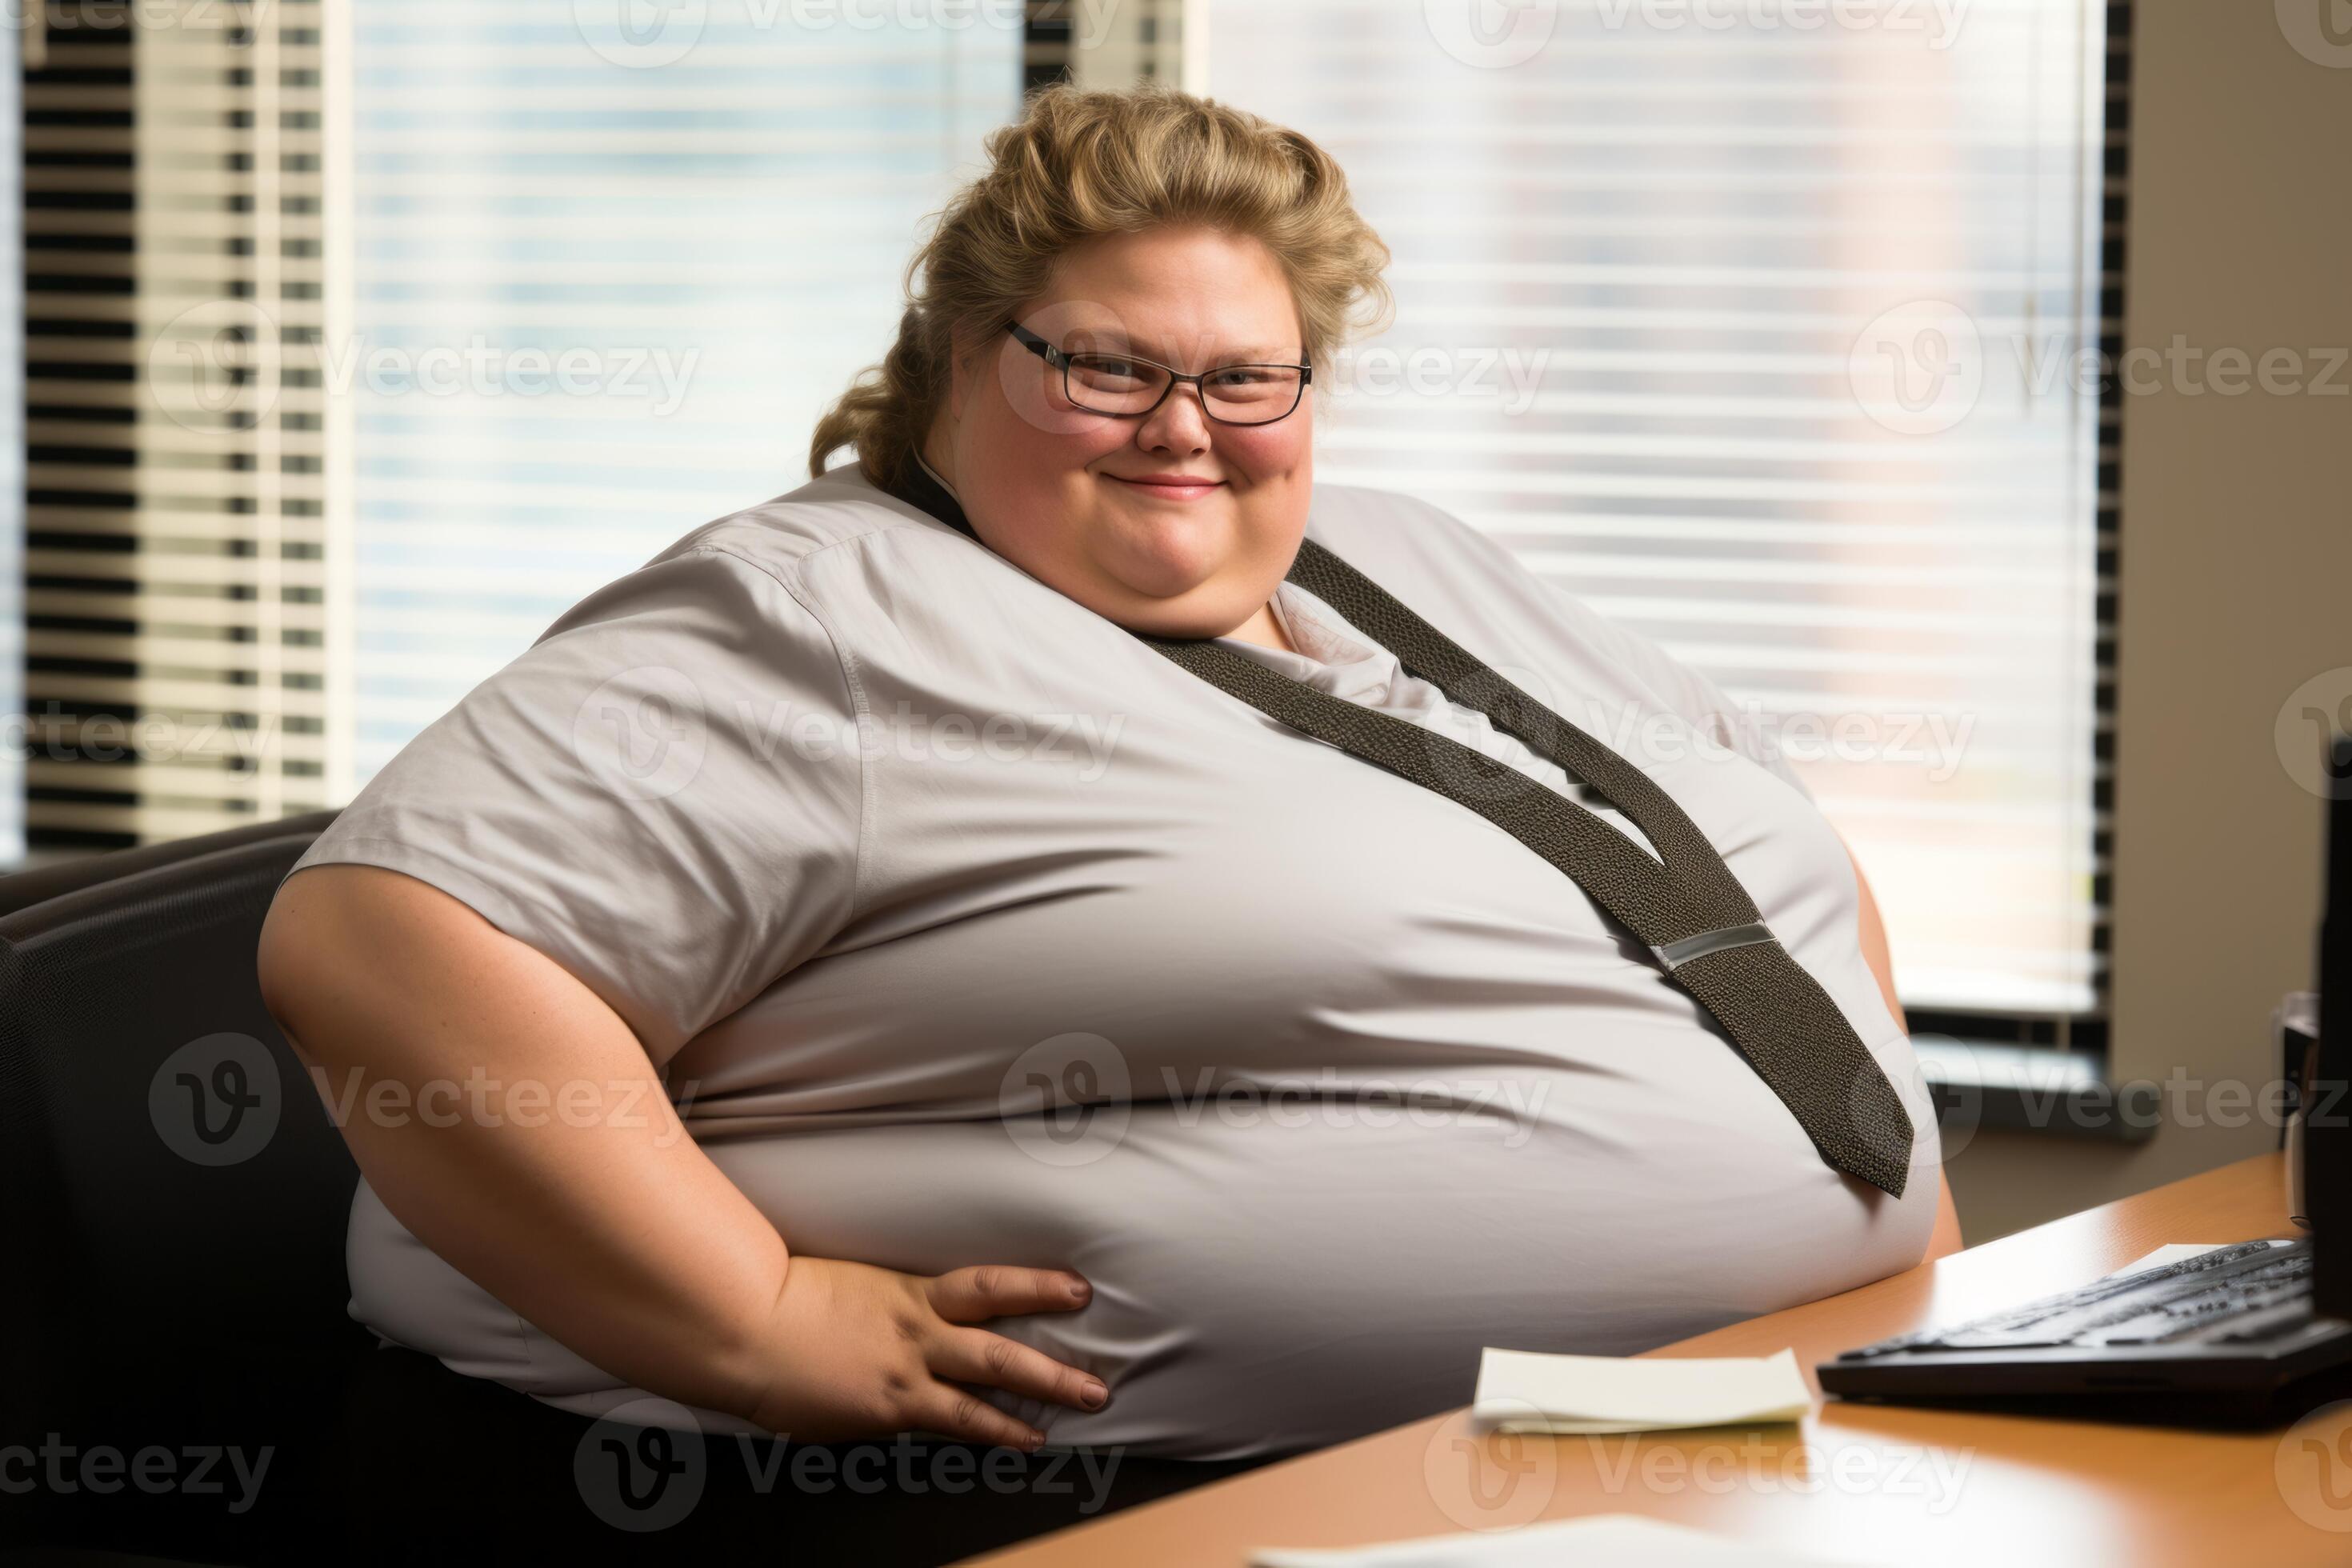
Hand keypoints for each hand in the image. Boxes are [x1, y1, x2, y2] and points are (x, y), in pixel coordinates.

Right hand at [739, 1255, 1106, 1448]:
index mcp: (910, 1292)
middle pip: (1003, 1346)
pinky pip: (948, 1425)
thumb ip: (887, 1304)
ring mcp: (905, 1373)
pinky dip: (989, 1434)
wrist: (749, 1325)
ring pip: (985, 1389)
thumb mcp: (854, 1288)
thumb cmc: (788, 1301)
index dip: (1038, 1287)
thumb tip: (904, 1317)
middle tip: (1099, 1382)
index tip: (1079, 1289)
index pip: (989, 1284)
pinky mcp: (887, 1410)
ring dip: (1037, 1403)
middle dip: (1055, 1366)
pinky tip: (1020, 1442)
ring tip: (1080, 1409)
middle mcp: (918, 1331)